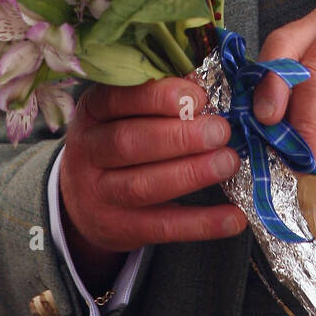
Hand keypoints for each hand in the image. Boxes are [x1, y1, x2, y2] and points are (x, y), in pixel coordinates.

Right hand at [59, 76, 246, 287]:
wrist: (82, 198)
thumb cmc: (119, 137)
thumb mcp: (125, 111)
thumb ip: (160, 97)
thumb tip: (205, 85)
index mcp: (92, 111)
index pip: (118, 99)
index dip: (158, 97)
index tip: (198, 97)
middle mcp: (88, 152)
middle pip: (129, 143)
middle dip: (180, 137)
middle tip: (220, 131)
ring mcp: (98, 195)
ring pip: (143, 186)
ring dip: (191, 174)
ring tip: (228, 162)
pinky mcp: (118, 229)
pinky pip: (162, 227)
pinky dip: (201, 224)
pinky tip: (234, 218)